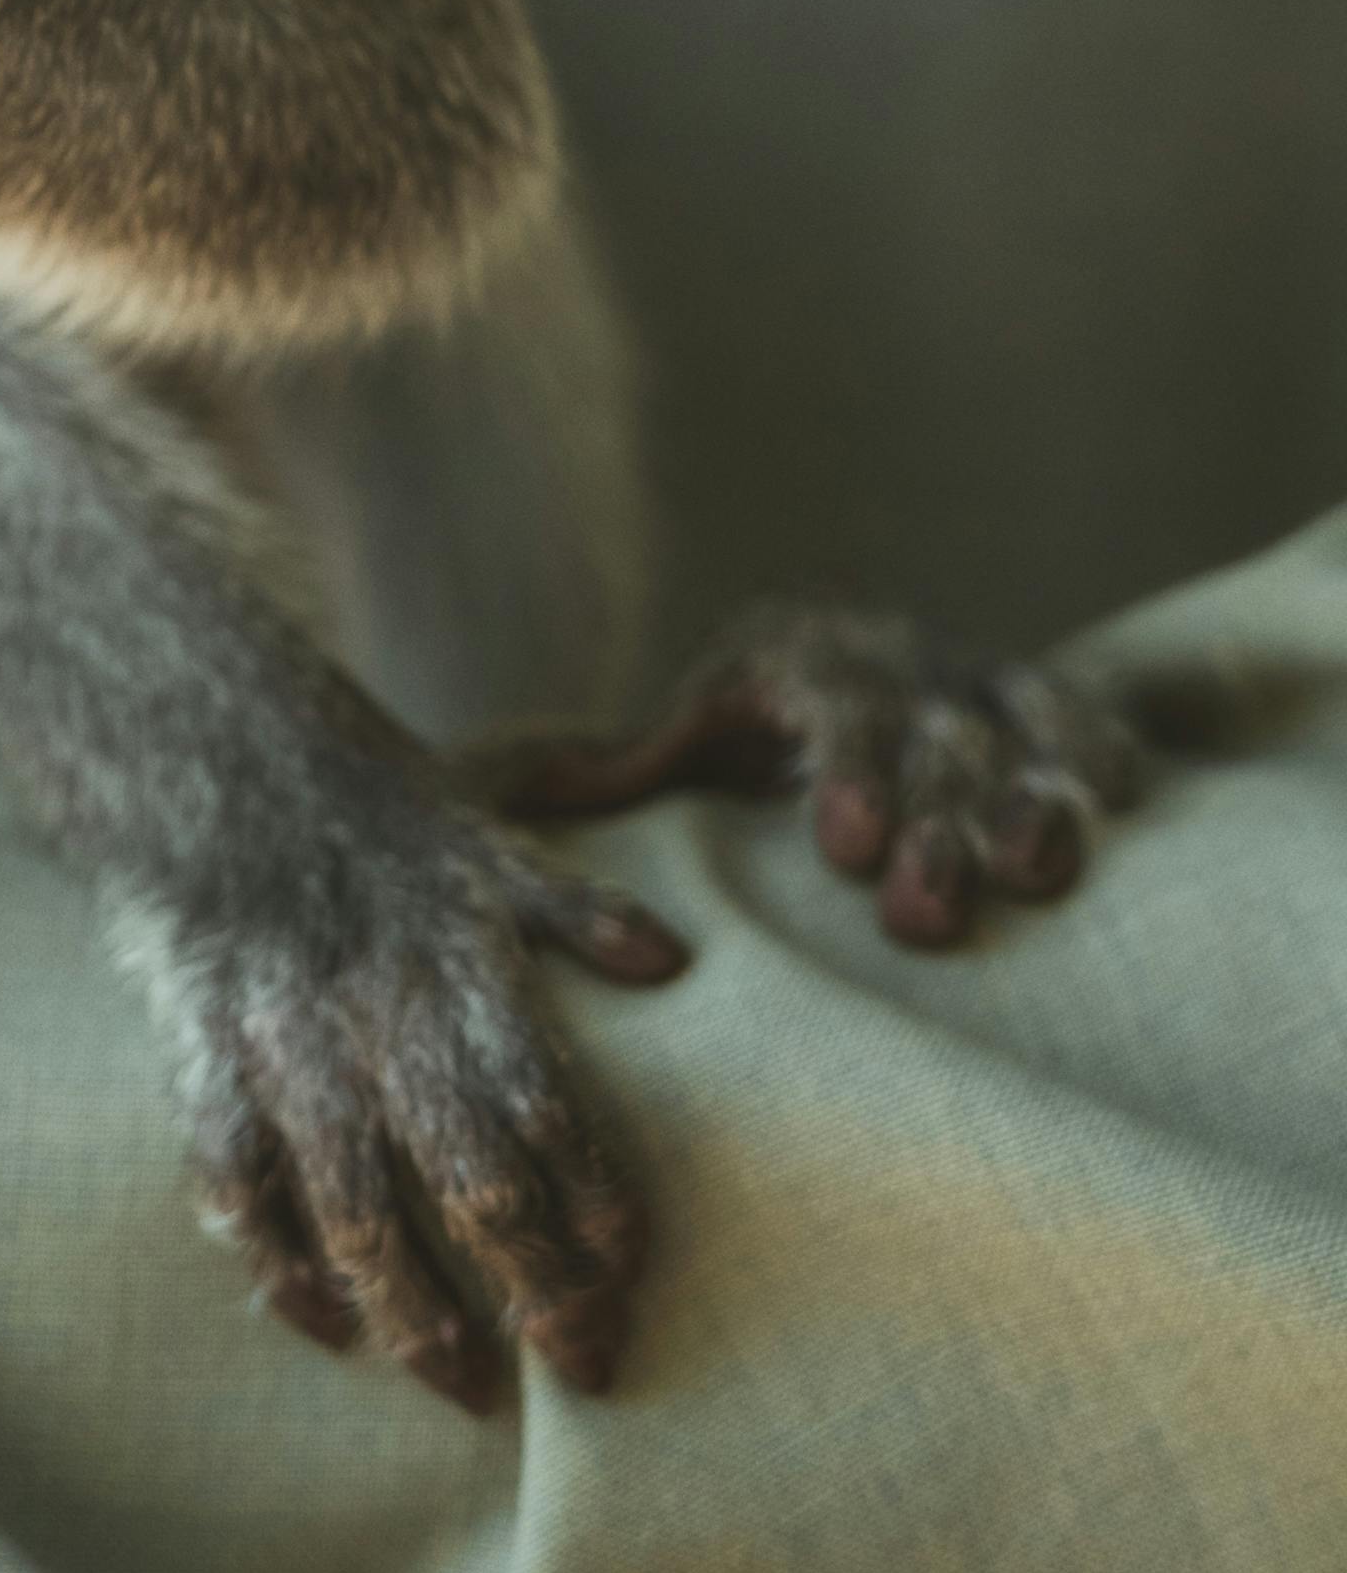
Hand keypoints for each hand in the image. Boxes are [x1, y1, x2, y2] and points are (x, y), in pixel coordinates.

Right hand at [136, 726, 689, 1411]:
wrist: (207, 752)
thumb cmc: (365, 806)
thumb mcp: (484, 835)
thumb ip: (576, 909)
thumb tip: (673, 960)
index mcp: (459, 966)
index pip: (549, 1109)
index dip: (595, 1201)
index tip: (633, 1278)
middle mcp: (379, 1018)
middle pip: (472, 1183)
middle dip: (533, 1290)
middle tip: (584, 1371)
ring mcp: (285, 1047)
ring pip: (356, 1211)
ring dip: (415, 1311)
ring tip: (465, 1389)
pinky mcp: (204, 1058)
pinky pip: (239, 1187)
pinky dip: (277, 1264)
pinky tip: (323, 1326)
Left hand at [469, 601, 1150, 949]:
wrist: (865, 659)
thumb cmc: (750, 725)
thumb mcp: (685, 735)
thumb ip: (601, 772)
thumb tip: (458, 792)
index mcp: (806, 660)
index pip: (832, 703)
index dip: (850, 766)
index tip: (847, 844)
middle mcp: (905, 665)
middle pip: (930, 736)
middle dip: (932, 820)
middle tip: (919, 913)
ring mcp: (986, 689)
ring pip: (1020, 737)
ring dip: (1027, 807)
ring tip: (1027, 879)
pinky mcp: (1053, 718)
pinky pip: (1094, 733)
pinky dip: (1105, 771)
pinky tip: (1113, 823)